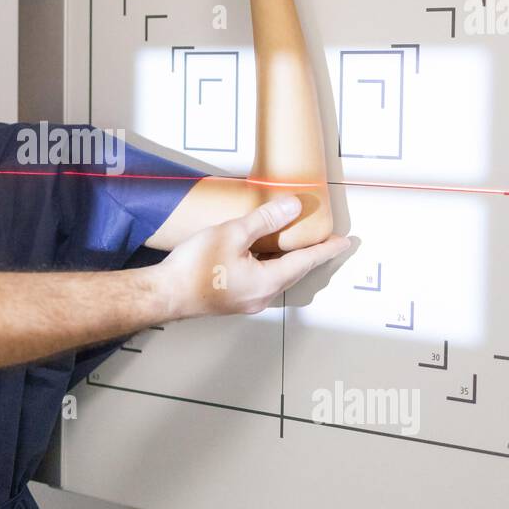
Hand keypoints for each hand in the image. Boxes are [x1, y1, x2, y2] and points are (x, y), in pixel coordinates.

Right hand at [156, 197, 349, 318]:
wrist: (165, 294)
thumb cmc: (195, 267)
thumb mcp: (232, 234)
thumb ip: (264, 220)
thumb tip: (293, 206)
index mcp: (268, 281)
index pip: (306, 261)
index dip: (326, 250)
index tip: (344, 242)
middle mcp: (262, 296)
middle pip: (295, 273)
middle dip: (311, 256)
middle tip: (325, 242)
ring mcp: (247, 301)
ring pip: (278, 278)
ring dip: (290, 262)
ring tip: (296, 245)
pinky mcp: (234, 300)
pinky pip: (262, 281)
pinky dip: (271, 266)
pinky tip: (262, 256)